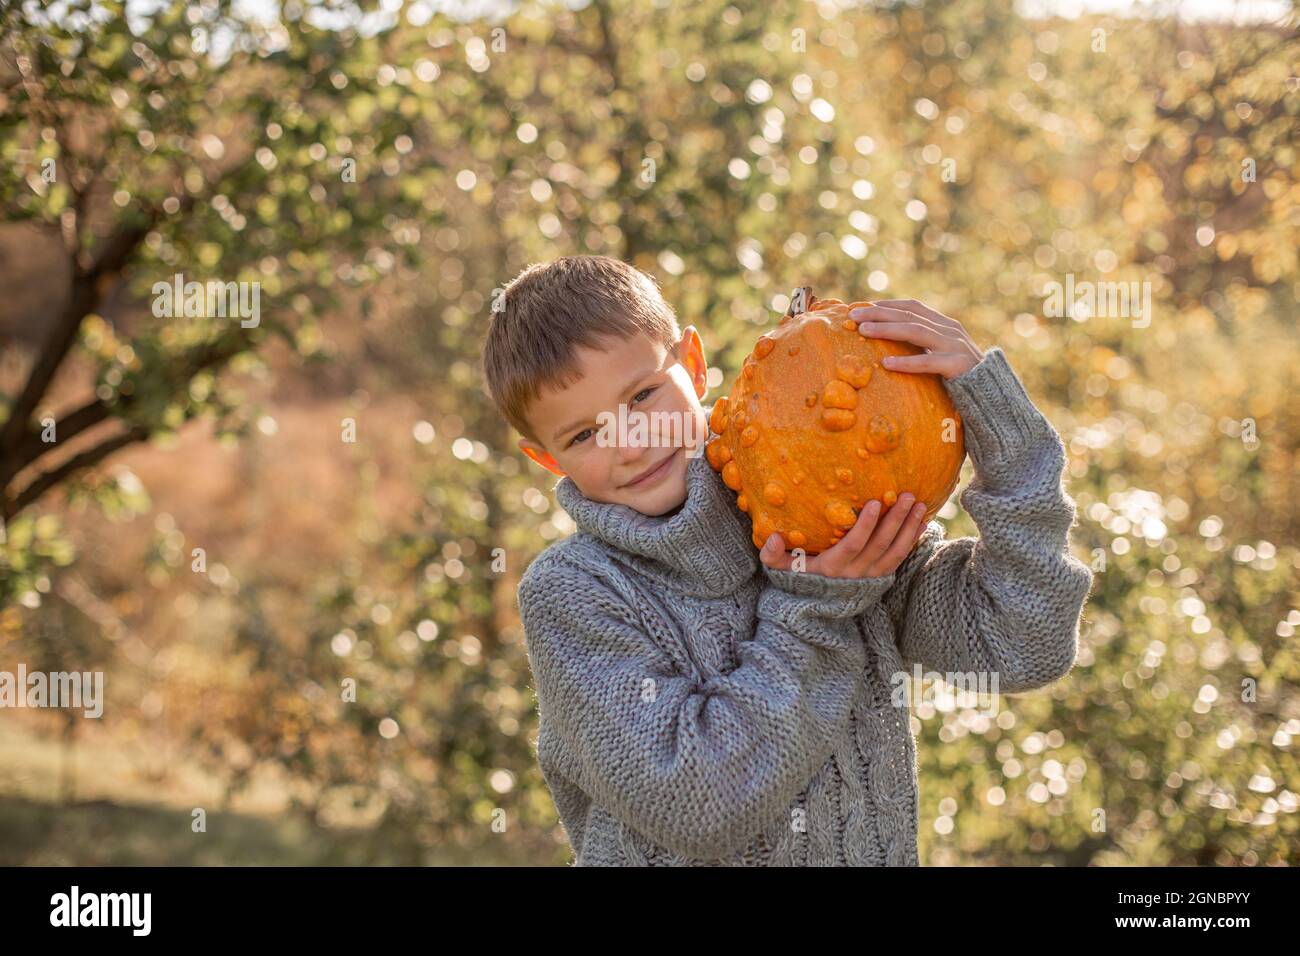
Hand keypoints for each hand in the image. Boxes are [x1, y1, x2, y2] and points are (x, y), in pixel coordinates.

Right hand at [759, 492, 928, 579]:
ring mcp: (872, 577)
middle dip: (896, 519)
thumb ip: (773, 555)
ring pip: (895, 551)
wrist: (818, 612)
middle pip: (880, 544)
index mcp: (833, 568)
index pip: (853, 545)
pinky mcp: (882, 578)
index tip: (875, 503)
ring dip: (909, 527)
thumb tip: (770, 538)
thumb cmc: (799, 582)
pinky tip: (923, 522)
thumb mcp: (782, 571)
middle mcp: (856, 573)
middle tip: (908, 496)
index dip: (865, 525)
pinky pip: (901, 558)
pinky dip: (912, 540)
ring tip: (919, 505)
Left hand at [850, 298, 983, 379]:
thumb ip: (923, 345)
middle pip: (910, 315)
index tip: (861, 306)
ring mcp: (955, 347)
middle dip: (879, 313)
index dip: (887, 305)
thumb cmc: (960, 378)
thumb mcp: (941, 355)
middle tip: (854, 315)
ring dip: (887, 329)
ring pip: (916, 332)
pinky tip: (886, 363)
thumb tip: (889, 342)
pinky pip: (928, 363)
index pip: (913, 307)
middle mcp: (950, 331)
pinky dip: (906, 362)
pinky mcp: (958, 366)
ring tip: (863, 331)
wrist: (994, 396)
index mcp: (945, 325)